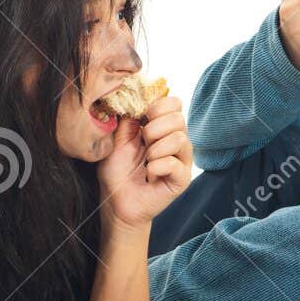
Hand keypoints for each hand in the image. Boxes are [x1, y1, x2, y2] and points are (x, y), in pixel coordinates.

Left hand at [98, 97, 190, 228]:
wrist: (118, 202)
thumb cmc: (117, 171)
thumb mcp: (116, 138)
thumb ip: (128, 118)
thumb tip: (137, 98)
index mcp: (162, 127)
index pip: (174, 103)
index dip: (158, 106)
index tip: (142, 119)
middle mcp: (176, 141)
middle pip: (179, 118)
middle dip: (155, 128)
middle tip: (142, 143)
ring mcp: (181, 159)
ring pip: (180, 138)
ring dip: (156, 149)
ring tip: (146, 161)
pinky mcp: (183, 178)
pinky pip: (175, 163)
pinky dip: (158, 166)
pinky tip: (149, 173)